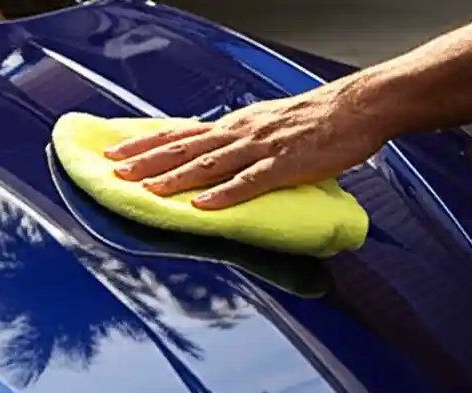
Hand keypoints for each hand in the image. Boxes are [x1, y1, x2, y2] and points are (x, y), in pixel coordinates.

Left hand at [104, 81, 387, 208]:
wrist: (357, 107)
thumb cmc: (316, 120)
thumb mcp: (266, 125)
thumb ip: (239, 142)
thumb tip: (214, 157)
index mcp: (236, 125)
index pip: (180, 132)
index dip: (145, 143)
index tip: (114, 151)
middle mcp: (241, 133)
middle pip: (185, 146)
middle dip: (147, 161)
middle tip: (116, 172)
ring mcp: (262, 148)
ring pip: (210, 164)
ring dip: (176, 177)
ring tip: (148, 190)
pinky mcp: (286, 164)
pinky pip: (250, 182)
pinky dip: (224, 195)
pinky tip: (203, 206)